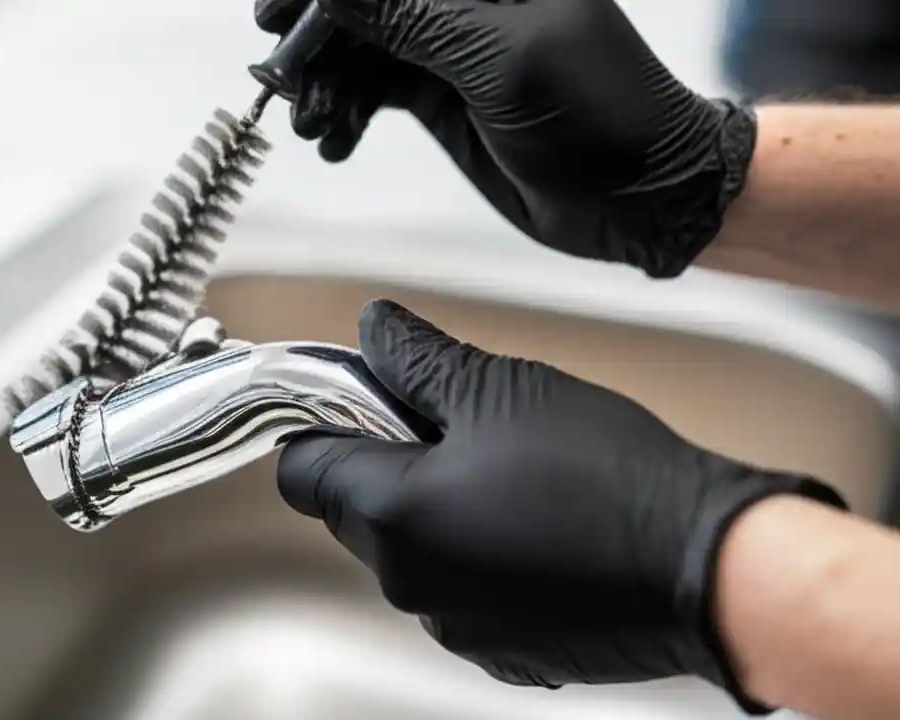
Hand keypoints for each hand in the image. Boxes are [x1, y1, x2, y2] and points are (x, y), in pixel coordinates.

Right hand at [253, 0, 757, 277]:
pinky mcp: (442, 91)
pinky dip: (348, 111)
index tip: (277, 13)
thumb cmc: (602, 115)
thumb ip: (414, 18)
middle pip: (369, 2)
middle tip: (282, 79)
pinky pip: (375, 87)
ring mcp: (451, 43)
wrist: (640, 196)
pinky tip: (333, 139)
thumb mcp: (501, 61)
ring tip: (312, 124)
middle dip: (320, 38)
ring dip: (327, 83)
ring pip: (363, 44)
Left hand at [277, 300, 843, 711]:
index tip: (363, 399)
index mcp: (393, 517)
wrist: (708, 567)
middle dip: (389, 463)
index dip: (325, 425)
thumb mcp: (500, 388)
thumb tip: (375, 329)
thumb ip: (418, 359)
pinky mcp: (504, 654)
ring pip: (412, 554)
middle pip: (355, 512)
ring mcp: (457, 628)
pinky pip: (463, 595)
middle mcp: (410, 587)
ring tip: (508, 472)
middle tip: (454, 423)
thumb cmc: (606, 475)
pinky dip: (480, 558)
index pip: (303, 471)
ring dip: (436, 512)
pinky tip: (539, 527)